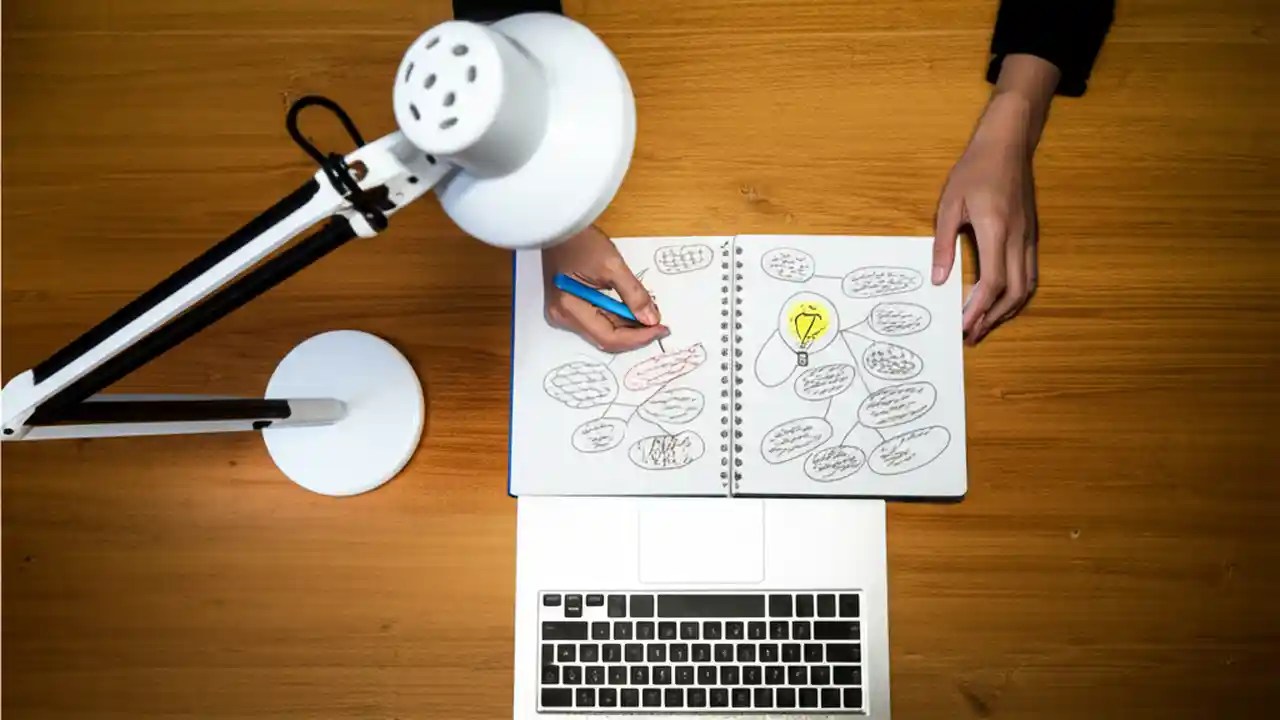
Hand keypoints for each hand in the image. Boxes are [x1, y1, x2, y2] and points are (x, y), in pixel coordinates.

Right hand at [542, 225, 668, 351]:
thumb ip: (634, 295)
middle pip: (605, 338)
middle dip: (634, 334)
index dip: (638, 337)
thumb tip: (651, 318)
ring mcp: (563, 313)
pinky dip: (616, 319)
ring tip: (648, 316)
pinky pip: (597, 322)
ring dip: (627, 328)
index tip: (659, 329)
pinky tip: (631, 311)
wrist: (560, 226)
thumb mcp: (613, 266)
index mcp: (569, 308)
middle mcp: (562, 316)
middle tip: (658, 324)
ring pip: (602, 332)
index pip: (609, 337)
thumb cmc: (578, 239)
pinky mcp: (568, 308)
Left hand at [932, 54, 1058, 343]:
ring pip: (1027, 286)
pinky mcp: (1031, 235)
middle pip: (1014, 292)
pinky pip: (1029, 273)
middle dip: (994, 318)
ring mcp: (1029, 237)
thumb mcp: (949, 204)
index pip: (992, 282)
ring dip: (1008, 310)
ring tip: (986, 325)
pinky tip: (1000, 302)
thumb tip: (938, 280)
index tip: (964, 327)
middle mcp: (1018, 238)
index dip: (978, 309)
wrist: (1007, 144)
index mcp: (995, 230)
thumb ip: (943, 244)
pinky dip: (1016, 294)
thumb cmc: (974, 170)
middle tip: (972, 335)